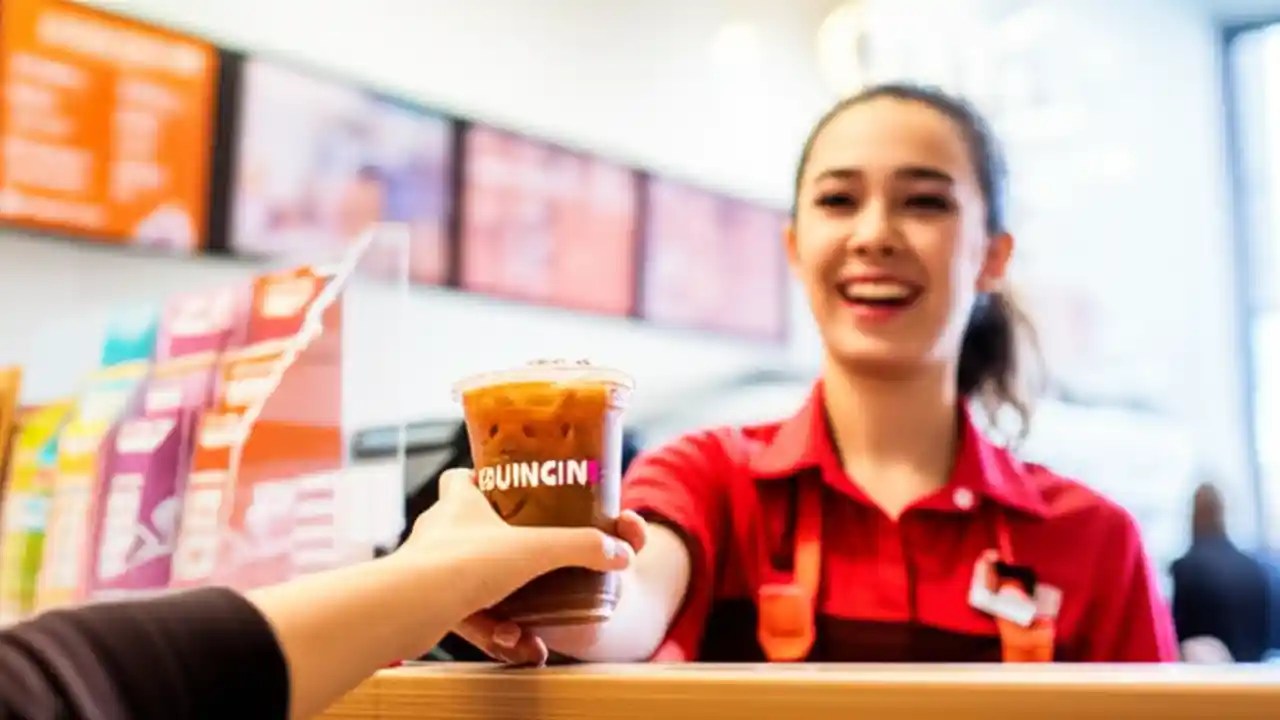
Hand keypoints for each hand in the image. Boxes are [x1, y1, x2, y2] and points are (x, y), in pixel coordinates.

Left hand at [400, 468, 646, 664]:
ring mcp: (428, 570)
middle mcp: (438, 533)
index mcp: (458, 504)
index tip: (507, 487)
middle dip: (501, 545)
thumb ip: (579, 547)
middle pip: (468, 527)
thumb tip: (620, 552)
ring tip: (531, 616)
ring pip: (468, 578)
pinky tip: (518, 644)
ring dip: (501, 596)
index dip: (483, 478)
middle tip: (532, 553)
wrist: (408, 609)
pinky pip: (465, 615)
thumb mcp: (533, 549)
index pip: (463, 477)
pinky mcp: (425, 606)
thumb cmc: (460, 563)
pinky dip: (492, 629)